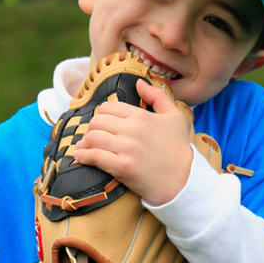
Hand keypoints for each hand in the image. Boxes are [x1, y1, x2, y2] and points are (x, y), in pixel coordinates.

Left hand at [66, 78, 194, 205]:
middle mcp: (132, 130)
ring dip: (85, 142)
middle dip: (92, 128)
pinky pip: (94, 157)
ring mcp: (127, 149)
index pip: (108, 107)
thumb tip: (139, 83)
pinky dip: (83, 156)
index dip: (102, 115)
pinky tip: (80, 156)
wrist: (184, 179)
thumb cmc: (178, 148)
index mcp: (141, 116)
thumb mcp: (174, 116)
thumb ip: (157, 96)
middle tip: (93, 136)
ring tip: (84, 146)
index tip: (103, 124)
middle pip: (97, 121)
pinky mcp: (122, 167)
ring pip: (92, 137)